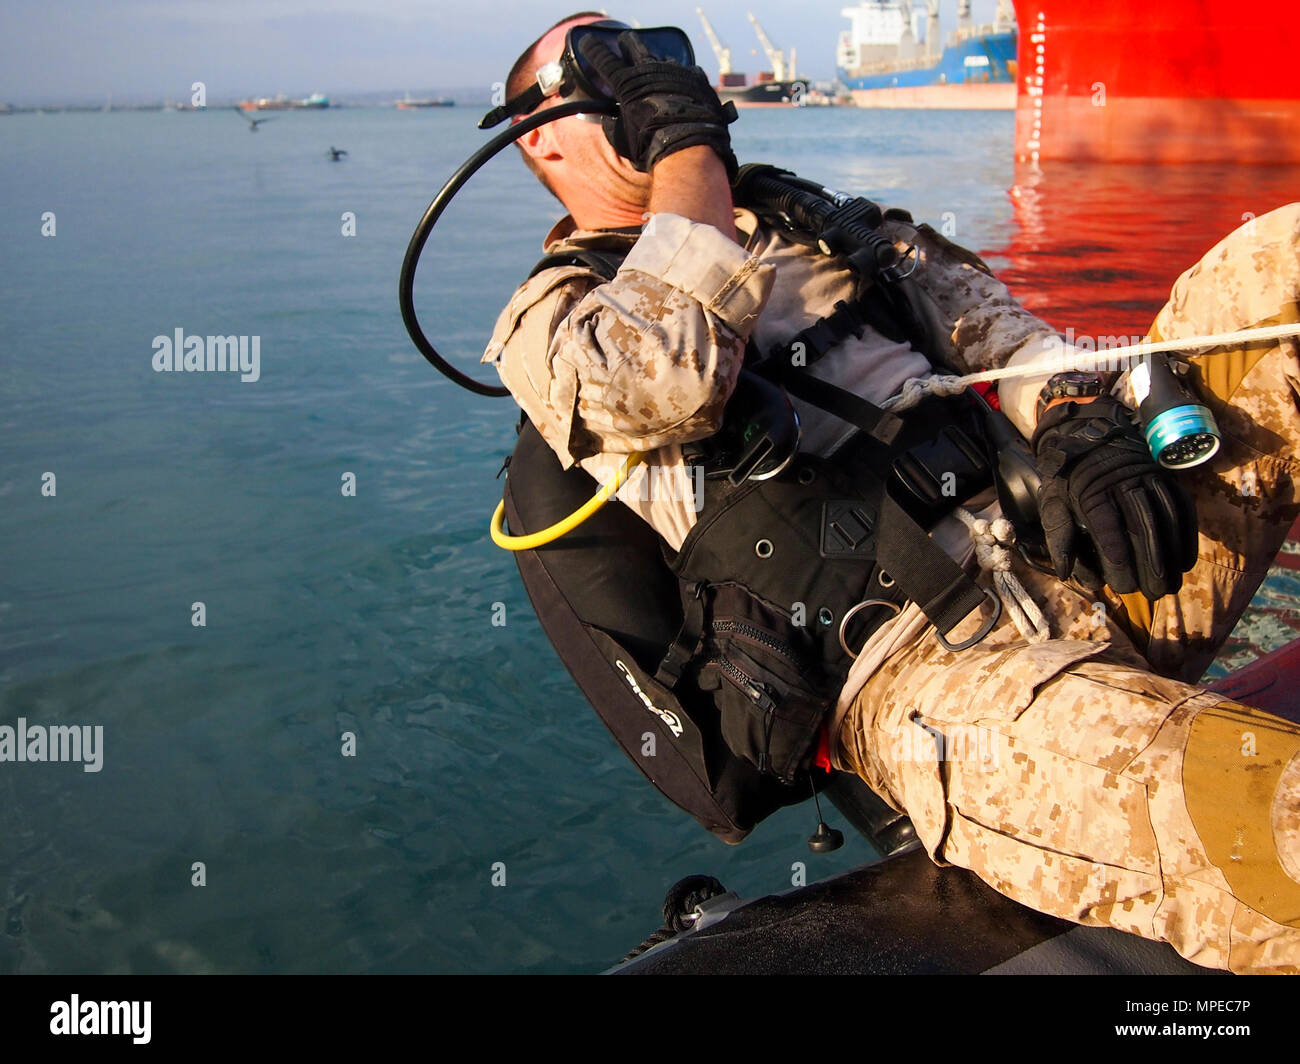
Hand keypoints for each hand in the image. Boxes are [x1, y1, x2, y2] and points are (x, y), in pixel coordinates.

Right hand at [577, 30, 737, 177]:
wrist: (689, 146)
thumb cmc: (650, 146)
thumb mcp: (622, 141)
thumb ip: (612, 127)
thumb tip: (608, 121)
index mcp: (625, 83)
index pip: (603, 58)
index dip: (593, 48)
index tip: (588, 41)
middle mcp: (648, 69)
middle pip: (633, 44)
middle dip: (627, 43)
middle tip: (625, 44)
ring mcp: (674, 69)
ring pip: (661, 58)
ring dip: (656, 65)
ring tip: (657, 74)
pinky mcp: (695, 76)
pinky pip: (685, 70)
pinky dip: (680, 77)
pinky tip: (682, 86)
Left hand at [1031, 395, 1197, 598]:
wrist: (1085, 431)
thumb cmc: (1066, 475)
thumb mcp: (1051, 500)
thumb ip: (1058, 535)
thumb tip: (1066, 573)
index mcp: (1091, 492)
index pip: (1108, 530)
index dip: (1118, 559)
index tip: (1124, 585)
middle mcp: (1123, 484)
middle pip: (1142, 528)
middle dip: (1151, 565)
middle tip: (1154, 593)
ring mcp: (1148, 478)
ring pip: (1166, 520)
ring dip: (1172, 556)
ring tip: (1172, 585)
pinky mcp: (1164, 477)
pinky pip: (1181, 507)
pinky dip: (1186, 535)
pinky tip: (1186, 562)